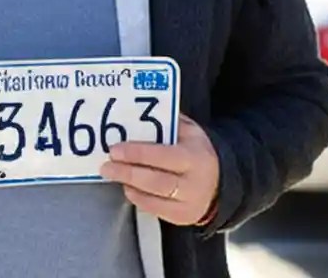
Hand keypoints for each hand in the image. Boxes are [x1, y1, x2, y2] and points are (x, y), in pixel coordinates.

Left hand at [101, 114, 218, 226]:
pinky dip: (138, 198)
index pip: (163, 156)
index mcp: (195, 158)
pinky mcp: (182, 217)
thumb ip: (170, 123)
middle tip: (106, 165)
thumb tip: (142, 111)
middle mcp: (194, 183)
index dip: (137, 154)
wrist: (221, 182)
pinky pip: (155, 210)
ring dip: (129, 185)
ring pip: (154, 198)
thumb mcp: (191, 133)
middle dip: (127, 172)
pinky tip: (127, 187)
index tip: (115, 149)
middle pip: (156, 181)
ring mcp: (189, 203)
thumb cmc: (197, 152)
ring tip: (111, 174)